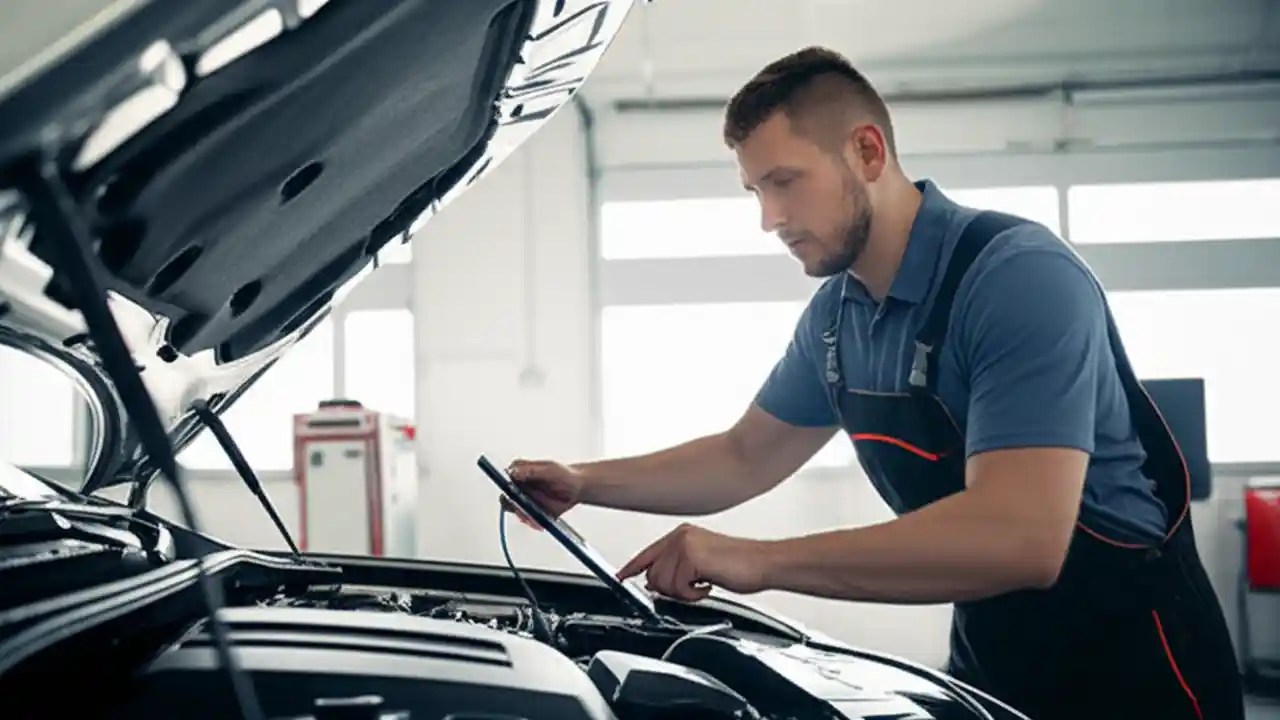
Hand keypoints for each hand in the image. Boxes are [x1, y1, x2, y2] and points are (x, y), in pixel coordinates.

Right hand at [501, 459, 583, 529]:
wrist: (578, 487)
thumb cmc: (565, 474)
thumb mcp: (549, 469)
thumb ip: (531, 470)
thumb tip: (513, 472)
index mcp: (521, 472)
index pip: (505, 480)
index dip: (506, 489)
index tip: (513, 495)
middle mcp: (521, 487)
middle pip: (508, 499)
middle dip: (514, 506)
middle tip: (524, 509)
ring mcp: (526, 500)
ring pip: (518, 511)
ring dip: (524, 516)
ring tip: (534, 518)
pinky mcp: (534, 511)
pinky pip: (529, 519)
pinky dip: (533, 522)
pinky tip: (540, 522)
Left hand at [616, 523, 769, 601]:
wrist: (764, 563)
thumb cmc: (740, 564)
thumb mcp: (702, 564)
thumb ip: (676, 568)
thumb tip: (654, 583)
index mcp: (681, 534)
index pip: (648, 552)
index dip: (632, 567)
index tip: (621, 577)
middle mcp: (680, 536)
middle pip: (652, 574)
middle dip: (670, 589)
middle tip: (692, 589)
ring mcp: (685, 545)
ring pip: (663, 584)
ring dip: (683, 593)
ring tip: (702, 585)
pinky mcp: (692, 558)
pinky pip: (678, 589)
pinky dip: (692, 595)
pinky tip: (708, 585)